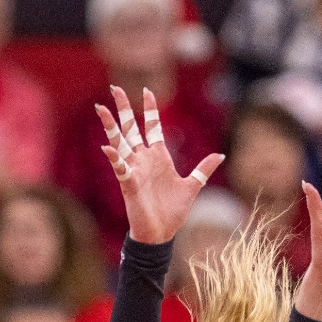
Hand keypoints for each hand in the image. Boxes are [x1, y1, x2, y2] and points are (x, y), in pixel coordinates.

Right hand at [98, 85, 223, 245]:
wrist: (162, 233)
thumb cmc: (173, 212)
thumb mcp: (193, 186)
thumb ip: (204, 169)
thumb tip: (220, 156)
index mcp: (159, 157)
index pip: (152, 126)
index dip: (150, 109)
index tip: (147, 90)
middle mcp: (144, 160)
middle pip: (131, 128)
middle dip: (124, 109)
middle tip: (115, 88)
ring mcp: (135, 170)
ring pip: (120, 142)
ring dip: (111, 126)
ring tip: (101, 108)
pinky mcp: (129, 184)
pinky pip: (120, 168)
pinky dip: (114, 158)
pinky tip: (107, 147)